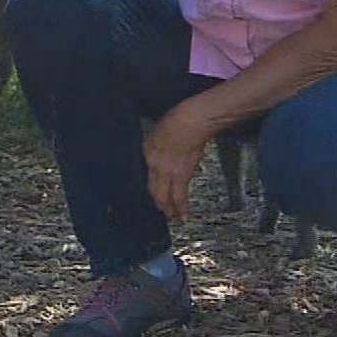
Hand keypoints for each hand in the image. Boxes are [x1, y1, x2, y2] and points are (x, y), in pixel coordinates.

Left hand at [144, 105, 215, 222]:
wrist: (191, 121)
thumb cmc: (178, 120)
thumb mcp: (158, 131)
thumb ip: (156, 145)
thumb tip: (158, 152)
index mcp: (147, 152)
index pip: (145, 175)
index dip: (149, 186)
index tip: (152, 193)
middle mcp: (154, 165)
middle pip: (153, 190)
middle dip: (157, 203)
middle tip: (161, 211)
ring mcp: (167, 171)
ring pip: (164, 196)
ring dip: (168, 209)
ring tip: (172, 217)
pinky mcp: (182, 174)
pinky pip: (179, 196)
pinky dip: (180, 207)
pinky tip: (183, 215)